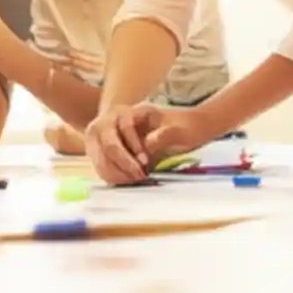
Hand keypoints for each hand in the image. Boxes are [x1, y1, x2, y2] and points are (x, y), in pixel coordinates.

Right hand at [85, 104, 214, 184]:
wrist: (192, 129)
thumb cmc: (188, 128)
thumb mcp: (182, 130)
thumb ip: (166, 135)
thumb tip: (147, 144)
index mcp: (136, 111)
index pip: (123, 126)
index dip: (132, 146)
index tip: (146, 163)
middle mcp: (120, 121)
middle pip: (107, 142)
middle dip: (120, 162)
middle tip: (138, 177)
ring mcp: (115, 136)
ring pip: (101, 154)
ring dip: (114, 171)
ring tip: (132, 181)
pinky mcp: (116, 149)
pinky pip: (104, 163)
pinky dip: (112, 174)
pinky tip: (126, 181)